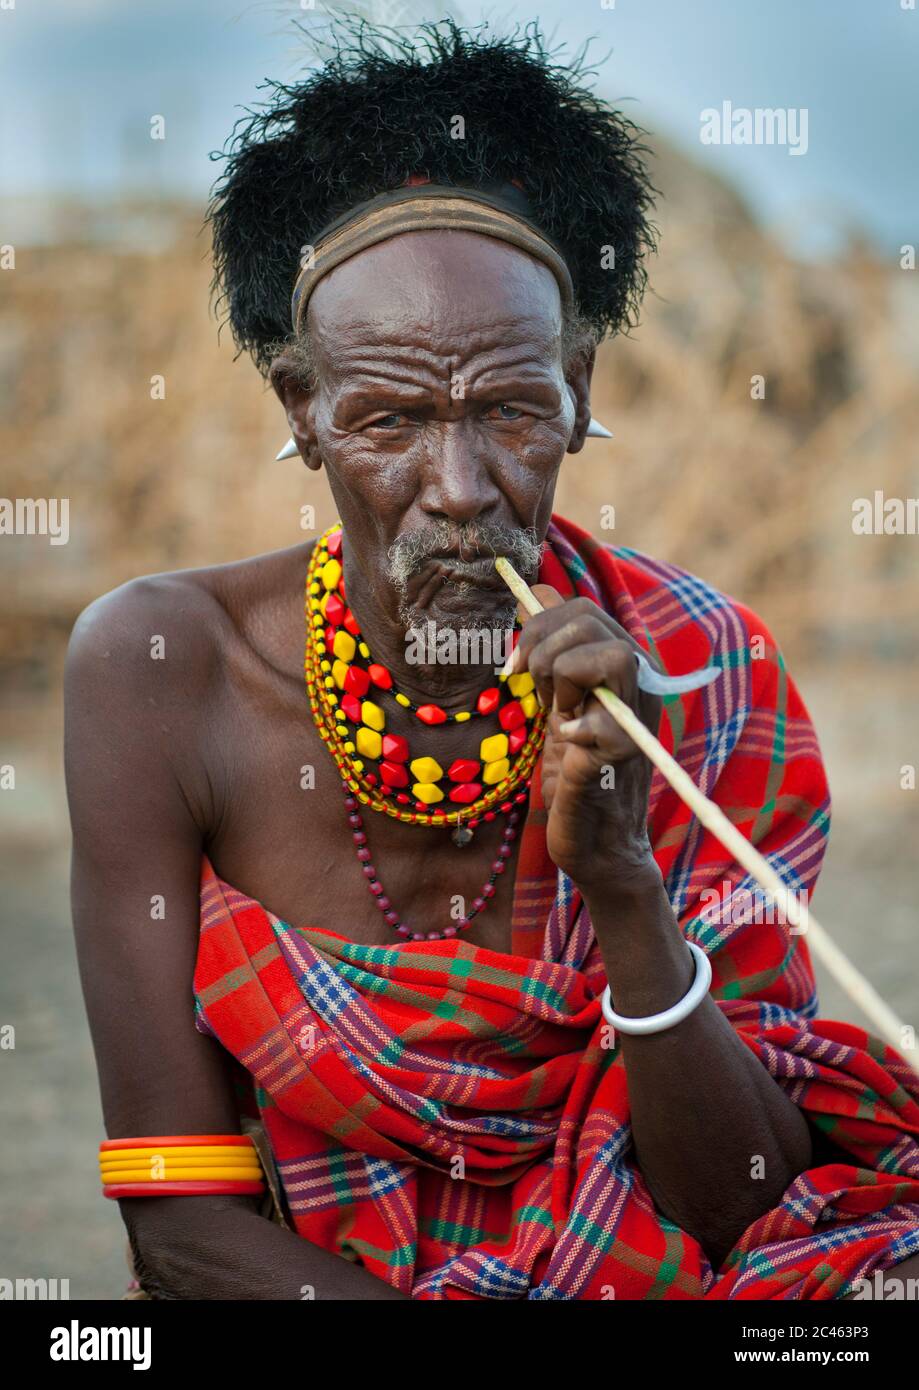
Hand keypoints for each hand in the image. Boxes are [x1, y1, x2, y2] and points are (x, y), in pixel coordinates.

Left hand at [510, 586, 662, 893]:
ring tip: (559, 716)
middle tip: (536, 694)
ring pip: (608, 653)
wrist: (595, 840)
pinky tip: (571, 749)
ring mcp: (638, 715)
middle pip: (589, 618)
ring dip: (562, 680)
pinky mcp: (627, 752)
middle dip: (542, 649)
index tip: (516, 668)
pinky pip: (598, 718)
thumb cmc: (573, 769)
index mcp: (621, 665)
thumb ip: (551, 646)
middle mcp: (639, 682)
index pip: (580, 608)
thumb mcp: (556, 698)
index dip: (538, 626)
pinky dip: (573, 730)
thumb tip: (536, 591)